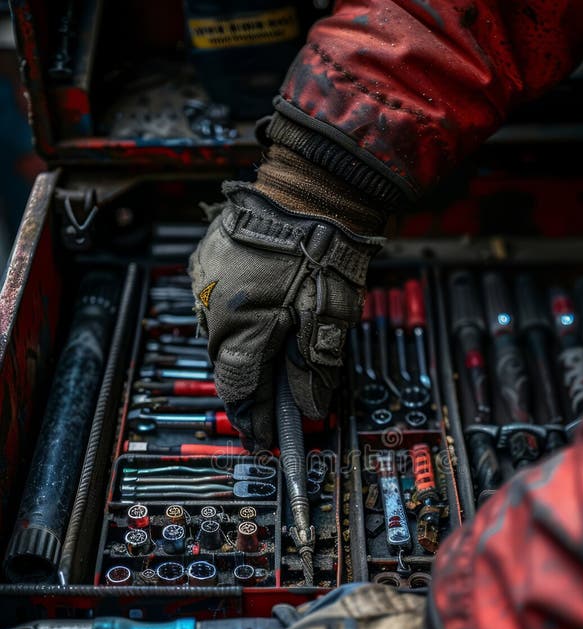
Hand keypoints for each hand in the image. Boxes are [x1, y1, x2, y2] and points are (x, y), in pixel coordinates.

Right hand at [189, 182, 381, 449]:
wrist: (311, 188)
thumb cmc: (322, 249)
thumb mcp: (327, 321)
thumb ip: (314, 371)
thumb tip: (308, 408)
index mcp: (240, 327)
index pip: (239, 391)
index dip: (253, 418)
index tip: (263, 437)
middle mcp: (212, 308)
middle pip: (226, 366)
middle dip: (249, 386)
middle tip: (271, 405)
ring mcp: (206, 282)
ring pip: (219, 336)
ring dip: (242, 351)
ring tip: (269, 359)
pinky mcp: (207, 261)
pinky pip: (216, 306)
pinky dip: (236, 320)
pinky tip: (259, 319)